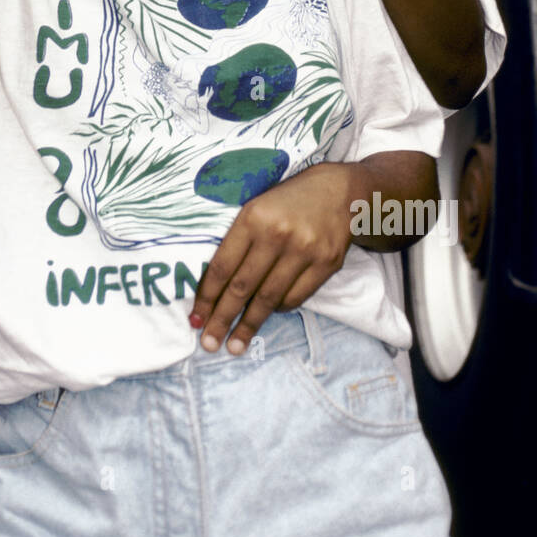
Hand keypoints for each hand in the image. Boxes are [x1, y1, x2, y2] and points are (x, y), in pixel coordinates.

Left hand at [190, 163, 356, 352]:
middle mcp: (277, 235)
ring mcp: (304, 250)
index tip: (195, 319)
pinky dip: (278, 310)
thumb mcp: (256, 207)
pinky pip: (295, 298)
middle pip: (242, 288)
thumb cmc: (288, 201)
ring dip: (249, 325)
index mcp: (252, 217)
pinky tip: (266, 315)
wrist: (341, 191)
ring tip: (234, 345)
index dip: (206, 297)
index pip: (222, 267)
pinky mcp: (326, 264)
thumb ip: (237, 239)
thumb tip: (212, 286)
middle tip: (209, 344)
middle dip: (222, 319)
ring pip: (268, 299)